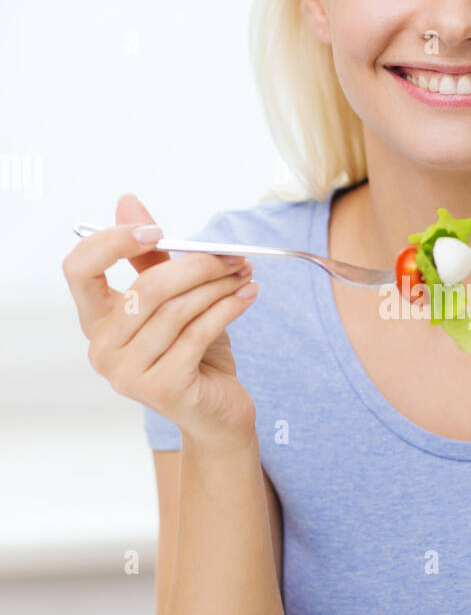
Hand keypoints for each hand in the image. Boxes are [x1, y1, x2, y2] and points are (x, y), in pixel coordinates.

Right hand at [62, 192, 259, 450]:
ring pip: (176, 310)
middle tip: (232, 255)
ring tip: (244, 273)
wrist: (217, 412)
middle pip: (145, 288)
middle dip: (195, 264)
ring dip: (218, 285)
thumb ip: (150, 256)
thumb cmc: (194, 353)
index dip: (112, 242)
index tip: (156, 230)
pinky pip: (197, 334)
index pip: (79, 270)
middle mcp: (102, 350)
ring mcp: (127, 375)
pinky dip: (227, 309)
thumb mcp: (173, 299)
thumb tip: (127, 202)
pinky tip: (248, 295)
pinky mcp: (163, 389)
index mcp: (95, 322)